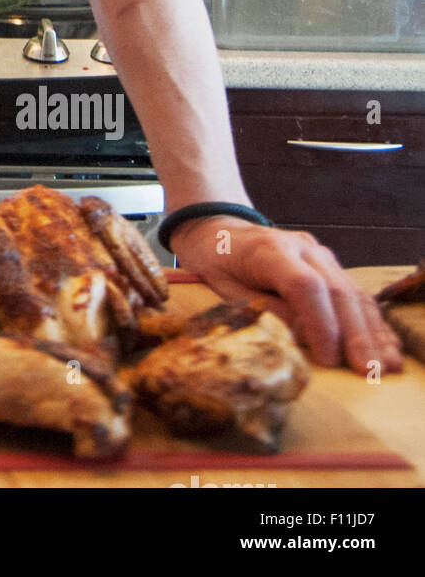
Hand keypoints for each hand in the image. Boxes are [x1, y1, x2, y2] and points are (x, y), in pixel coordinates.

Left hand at [171, 215, 403, 374]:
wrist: (217, 229)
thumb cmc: (215, 261)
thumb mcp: (223, 287)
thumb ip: (261, 310)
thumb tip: (300, 338)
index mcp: (268, 250)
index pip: (305, 285)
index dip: (321, 324)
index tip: (328, 360)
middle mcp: (301, 247)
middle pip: (337, 290)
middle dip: (355, 335)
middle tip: (366, 371)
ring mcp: (319, 253)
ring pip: (354, 292)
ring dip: (372, 332)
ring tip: (385, 366)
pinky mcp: (329, 264)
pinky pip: (356, 293)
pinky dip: (372, 322)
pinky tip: (386, 347)